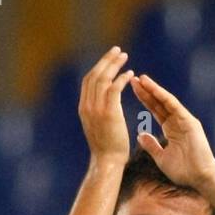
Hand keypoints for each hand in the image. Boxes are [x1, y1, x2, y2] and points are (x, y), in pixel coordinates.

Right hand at [79, 46, 134, 162]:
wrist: (107, 163)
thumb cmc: (107, 149)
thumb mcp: (97, 127)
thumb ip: (98, 112)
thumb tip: (102, 104)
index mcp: (83, 108)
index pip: (88, 81)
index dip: (98, 67)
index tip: (109, 60)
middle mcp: (87, 105)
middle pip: (94, 74)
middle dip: (106, 60)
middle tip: (117, 51)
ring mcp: (96, 109)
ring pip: (103, 78)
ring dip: (114, 65)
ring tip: (124, 56)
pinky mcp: (109, 112)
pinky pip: (115, 88)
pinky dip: (122, 79)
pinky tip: (130, 74)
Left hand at [131, 73, 214, 190]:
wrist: (200, 178)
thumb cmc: (184, 171)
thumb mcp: (161, 158)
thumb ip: (151, 146)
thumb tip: (140, 135)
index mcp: (171, 129)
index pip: (155, 110)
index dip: (145, 100)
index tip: (133, 90)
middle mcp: (177, 122)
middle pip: (159, 103)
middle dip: (146, 91)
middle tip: (132, 79)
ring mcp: (184, 120)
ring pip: (165, 101)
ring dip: (153, 89)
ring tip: (140, 79)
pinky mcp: (189, 121)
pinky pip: (174, 105)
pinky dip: (162, 96)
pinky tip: (152, 88)